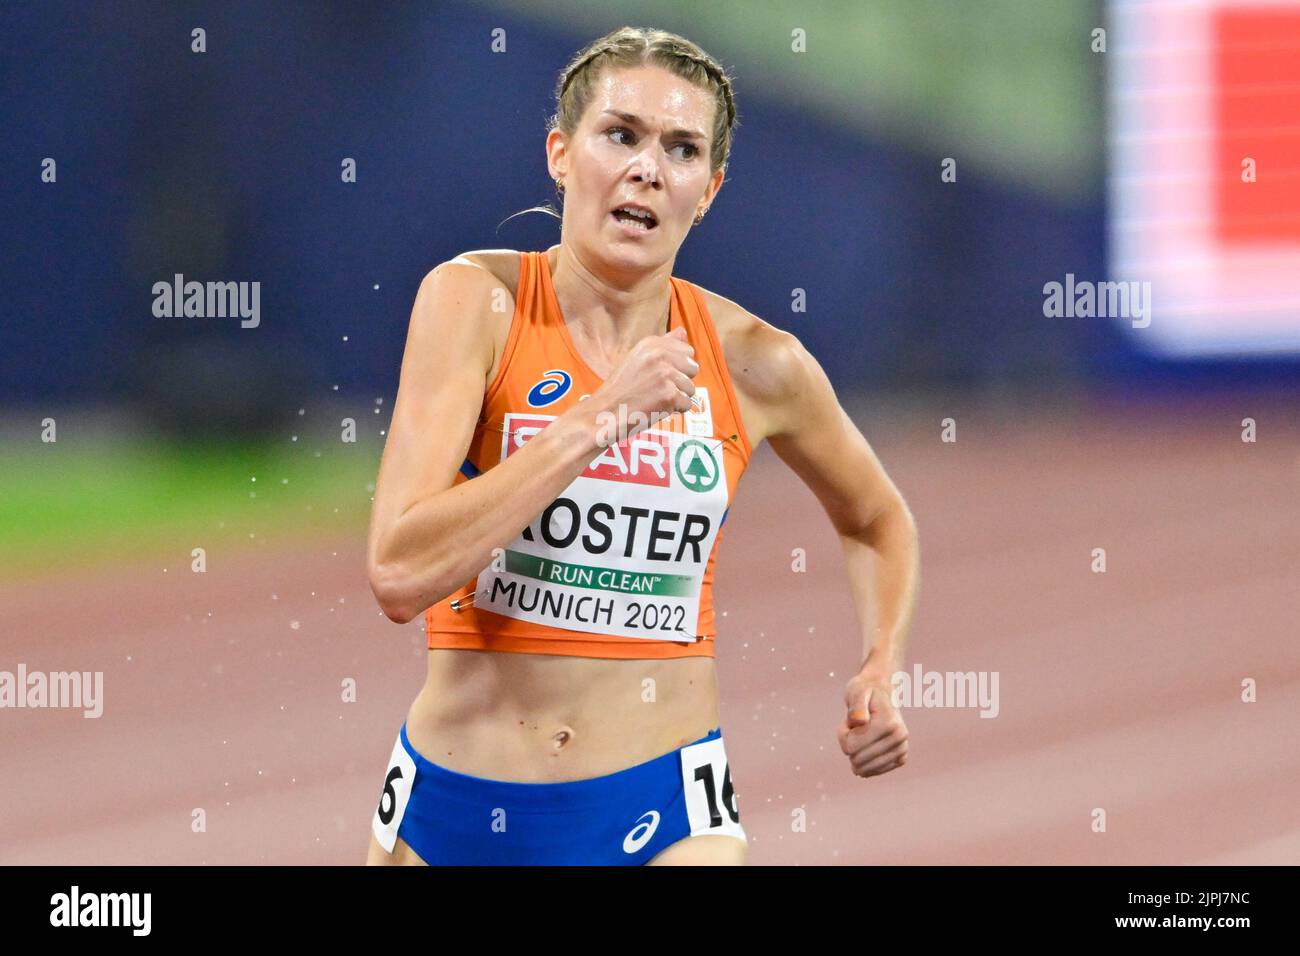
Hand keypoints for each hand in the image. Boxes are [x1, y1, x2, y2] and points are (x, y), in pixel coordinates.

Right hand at [589, 326, 698, 442]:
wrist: (605, 412)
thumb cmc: (621, 389)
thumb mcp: (638, 358)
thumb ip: (663, 345)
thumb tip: (683, 332)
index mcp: (651, 343)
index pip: (687, 351)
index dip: (678, 367)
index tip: (660, 375)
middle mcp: (659, 355)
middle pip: (693, 368)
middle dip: (681, 382)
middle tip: (658, 389)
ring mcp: (665, 374)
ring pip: (691, 388)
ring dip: (677, 398)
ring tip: (655, 399)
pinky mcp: (669, 394)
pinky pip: (686, 405)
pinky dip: (674, 411)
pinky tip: (657, 408)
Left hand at [837, 668, 908, 778]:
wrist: (882, 691)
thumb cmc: (865, 691)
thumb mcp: (856, 692)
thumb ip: (856, 706)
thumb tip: (860, 721)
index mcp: (888, 723)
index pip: (850, 747)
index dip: (843, 734)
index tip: (851, 719)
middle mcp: (899, 737)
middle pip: (857, 760)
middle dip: (850, 743)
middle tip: (857, 726)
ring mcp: (902, 748)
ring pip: (865, 769)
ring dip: (858, 752)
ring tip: (864, 733)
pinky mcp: (902, 757)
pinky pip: (875, 771)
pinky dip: (866, 762)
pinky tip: (870, 745)